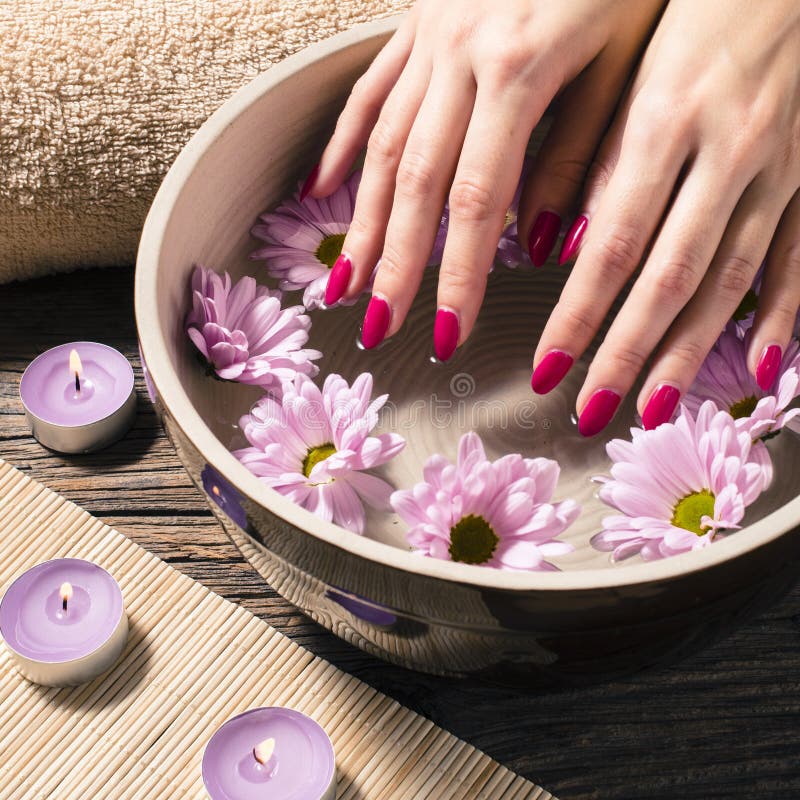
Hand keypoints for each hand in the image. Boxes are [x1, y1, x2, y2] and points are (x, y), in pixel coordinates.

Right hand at [308, 0, 663, 357]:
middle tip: (378, 326)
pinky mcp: (417, 24)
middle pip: (413, 182)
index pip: (478, 199)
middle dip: (395, 264)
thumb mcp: (626, 59)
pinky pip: (369, 90)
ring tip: (342, 281)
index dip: (458, 273)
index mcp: (519, 66)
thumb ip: (577, 153)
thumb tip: (543, 246)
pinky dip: (342, 145)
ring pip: (380, 143)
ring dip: (359, 221)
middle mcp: (460, 53)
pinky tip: (320, 190)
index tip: (446, 332)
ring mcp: (430, 36)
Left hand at [532, 0, 799, 434]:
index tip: (545, 369)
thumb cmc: (685, 9)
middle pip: (669, 276)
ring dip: (690, 351)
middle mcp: (727, 150)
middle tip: (589, 410)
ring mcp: (782, 163)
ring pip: (730, 278)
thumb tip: (558, 252)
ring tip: (655, 407)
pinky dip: (785, 315)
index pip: (611, 244)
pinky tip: (764, 369)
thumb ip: (590, 155)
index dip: (577, 315)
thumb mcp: (624, 65)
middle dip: (626, 353)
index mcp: (663, 118)